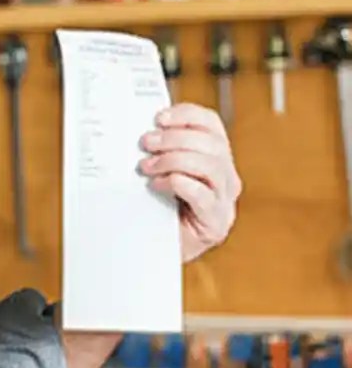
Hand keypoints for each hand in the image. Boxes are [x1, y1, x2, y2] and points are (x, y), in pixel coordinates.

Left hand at [139, 103, 242, 262]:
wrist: (158, 251)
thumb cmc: (158, 209)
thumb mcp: (160, 173)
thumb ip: (160, 152)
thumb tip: (141, 130)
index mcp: (215, 158)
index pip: (211, 124)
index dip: (187, 115)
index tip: (159, 117)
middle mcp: (226, 177)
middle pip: (211, 144)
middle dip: (174, 138)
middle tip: (146, 142)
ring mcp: (224, 201)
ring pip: (211, 166)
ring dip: (174, 160)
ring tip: (147, 167)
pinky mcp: (215, 222)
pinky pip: (204, 195)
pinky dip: (179, 183)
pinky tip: (158, 185)